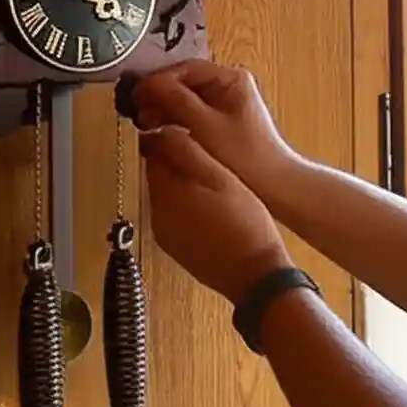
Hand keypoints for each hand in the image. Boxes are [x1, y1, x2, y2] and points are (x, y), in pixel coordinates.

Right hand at [133, 60, 299, 198]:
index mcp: (230, 79)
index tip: (137, 93)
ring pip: (185, 99)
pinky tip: (158, 131)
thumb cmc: (245, 155)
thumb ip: (177, 101)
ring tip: (145, 123)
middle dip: (159, 95)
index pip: (186, 68)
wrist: (273, 186)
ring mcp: (224, 105)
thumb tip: (148, 84)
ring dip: (164, 109)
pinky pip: (190, 115)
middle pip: (184, 82)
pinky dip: (173, 121)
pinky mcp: (219, 124)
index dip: (158, 80)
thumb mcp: (205, 125)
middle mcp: (228, 86)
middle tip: (137, 110)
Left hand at [141, 126, 292, 303]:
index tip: (182, 132)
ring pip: (165, 196)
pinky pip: (172, 217)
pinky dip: (184, 208)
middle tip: (204, 158)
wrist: (255, 276)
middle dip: (173, 164)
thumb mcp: (223, 178)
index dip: (165, 139)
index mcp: (166, 191)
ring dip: (179, 186)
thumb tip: (161, 131)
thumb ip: (188, 153)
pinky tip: (209, 210)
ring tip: (211, 186)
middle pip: (157, 175)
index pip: (152, 153)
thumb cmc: (246, 223)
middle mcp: (157, 213)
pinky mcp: (174, 248)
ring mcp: (164, 233)